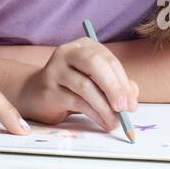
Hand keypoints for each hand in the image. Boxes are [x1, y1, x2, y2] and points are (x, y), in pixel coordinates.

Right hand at [20, 38, 138, 129]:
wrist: (37, 95)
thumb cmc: (72, 87)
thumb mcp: (96, 83)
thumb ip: (116, 85)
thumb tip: (132, 96)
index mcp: (83, 46)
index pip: (107, 59)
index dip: (123, 82)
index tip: (132, 103)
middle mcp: (67, 53)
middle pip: (94, 64)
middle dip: (113, 87)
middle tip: (125, 108)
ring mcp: (55, 70)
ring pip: (85, 86)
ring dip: (104, 107)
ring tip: (115, 121)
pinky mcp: (49, 89)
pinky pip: (76, 102)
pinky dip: (94, 114)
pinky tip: (103, 122)